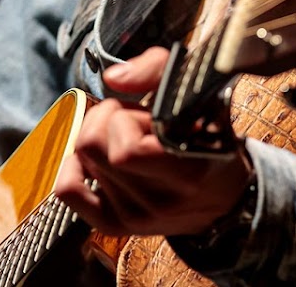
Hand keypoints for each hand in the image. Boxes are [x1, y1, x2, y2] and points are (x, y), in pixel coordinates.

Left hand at [54, 46, 252, 237]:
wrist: (226, 197)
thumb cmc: (212, 143)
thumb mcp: (201, 98)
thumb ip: (160, 71)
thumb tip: (113, 78)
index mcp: (188, 172)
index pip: (127, 150)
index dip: (128, 120)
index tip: (146, 113)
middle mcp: (160, 201)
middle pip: (93, 146)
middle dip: (107, 119)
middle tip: (132, 118)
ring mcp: (136, 217)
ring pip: (83, 159)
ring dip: (98, 137)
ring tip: (124, 137)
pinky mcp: (116, 224)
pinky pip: (69, 190)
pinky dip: (72, 167)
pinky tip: (93, 159)